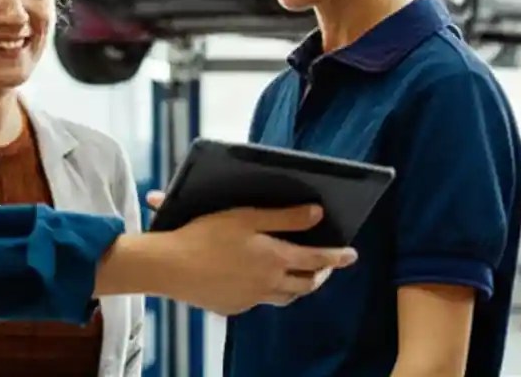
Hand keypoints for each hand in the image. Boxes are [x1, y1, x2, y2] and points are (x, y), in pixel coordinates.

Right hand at [138, 190, 354, 314]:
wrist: (168, 266)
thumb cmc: (204, 235)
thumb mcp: (247, 217)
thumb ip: (285, 217)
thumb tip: (317, 214)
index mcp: (274, 258)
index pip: (317, 258)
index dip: (337, 256)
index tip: (351, 254)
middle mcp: (268, 284)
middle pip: (306, 283)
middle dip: (321, 273)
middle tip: (327, 266)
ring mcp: (250, 299)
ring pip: (285, 296)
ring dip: (298, 285)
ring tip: (300, 275)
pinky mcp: (232, 307)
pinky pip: (259, 300)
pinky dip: (268, 290)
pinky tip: (258, 279)